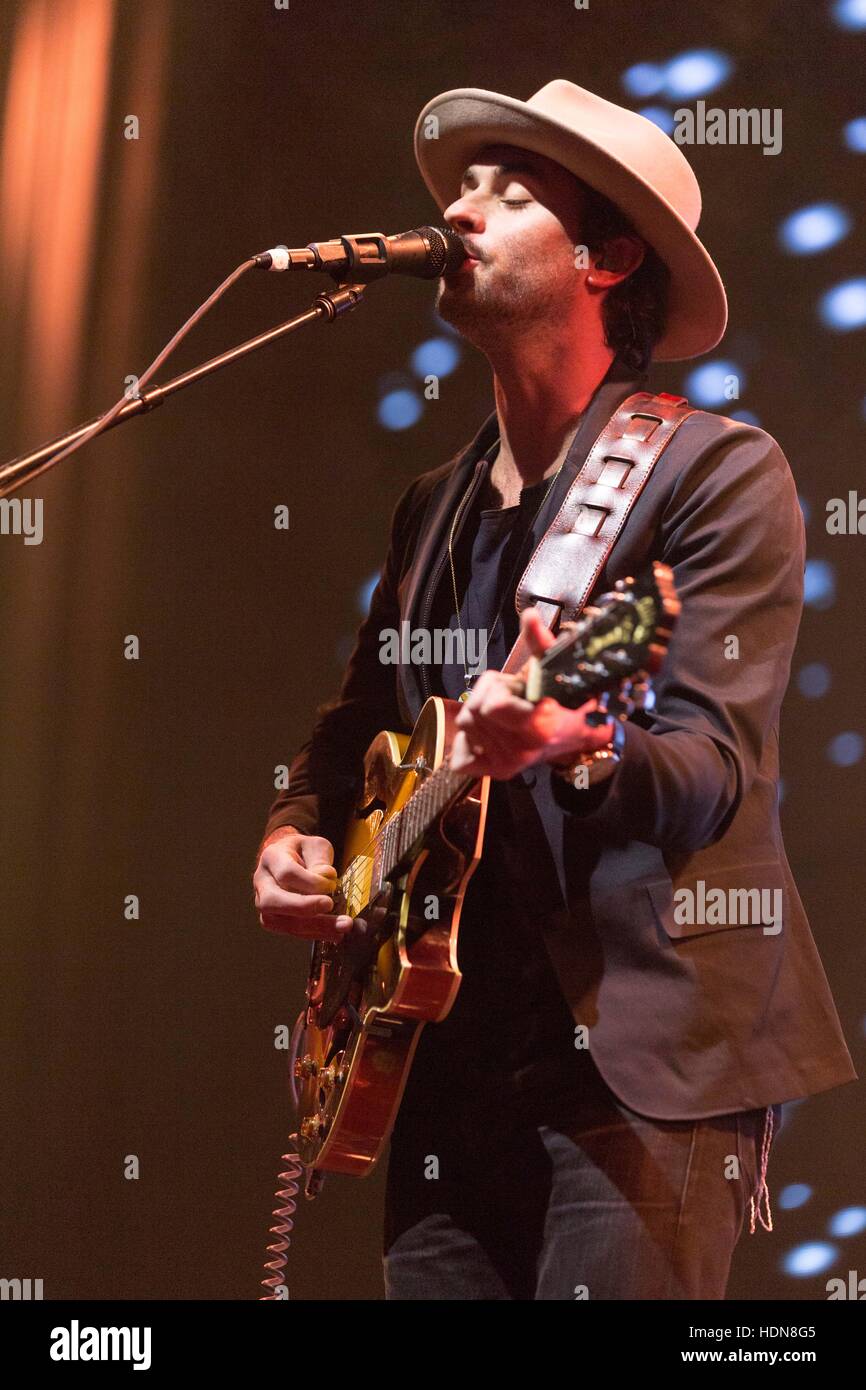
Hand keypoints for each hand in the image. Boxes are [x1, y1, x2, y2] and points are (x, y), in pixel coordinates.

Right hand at [253, 829, 353, 940]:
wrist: (289, 860)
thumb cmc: (303, 852)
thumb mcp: (315, 845)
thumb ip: (320, 859)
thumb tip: (325, 877)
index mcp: (271, 858)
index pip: (286, 873)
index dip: (310, 882)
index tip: (332, 885)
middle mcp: (262, 882)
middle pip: (272, 901)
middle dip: (303, 907)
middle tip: (330, 906)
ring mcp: (263, 903)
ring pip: (279, 922)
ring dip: (313, 927)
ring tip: (340, 927)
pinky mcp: (273, 920)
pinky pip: (290, 932)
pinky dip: (314, 934)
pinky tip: (334, 933)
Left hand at [450, 607, 615, 780]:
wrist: (575, 737)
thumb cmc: (564, 702)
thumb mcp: (554, 669)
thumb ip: (540, 642)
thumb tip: (530, 615)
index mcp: (538, 725)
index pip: (493, 706)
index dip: (502, 690)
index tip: (519, 690)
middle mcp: (522, 750)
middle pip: (474, 711)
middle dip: (488, 696)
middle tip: (511, 699)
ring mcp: (507, 765)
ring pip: (466, 726)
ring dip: (479, 715)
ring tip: (504, 715)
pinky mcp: (493, 774)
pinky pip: (460, 757)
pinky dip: (469, 744)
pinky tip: (491, 735)